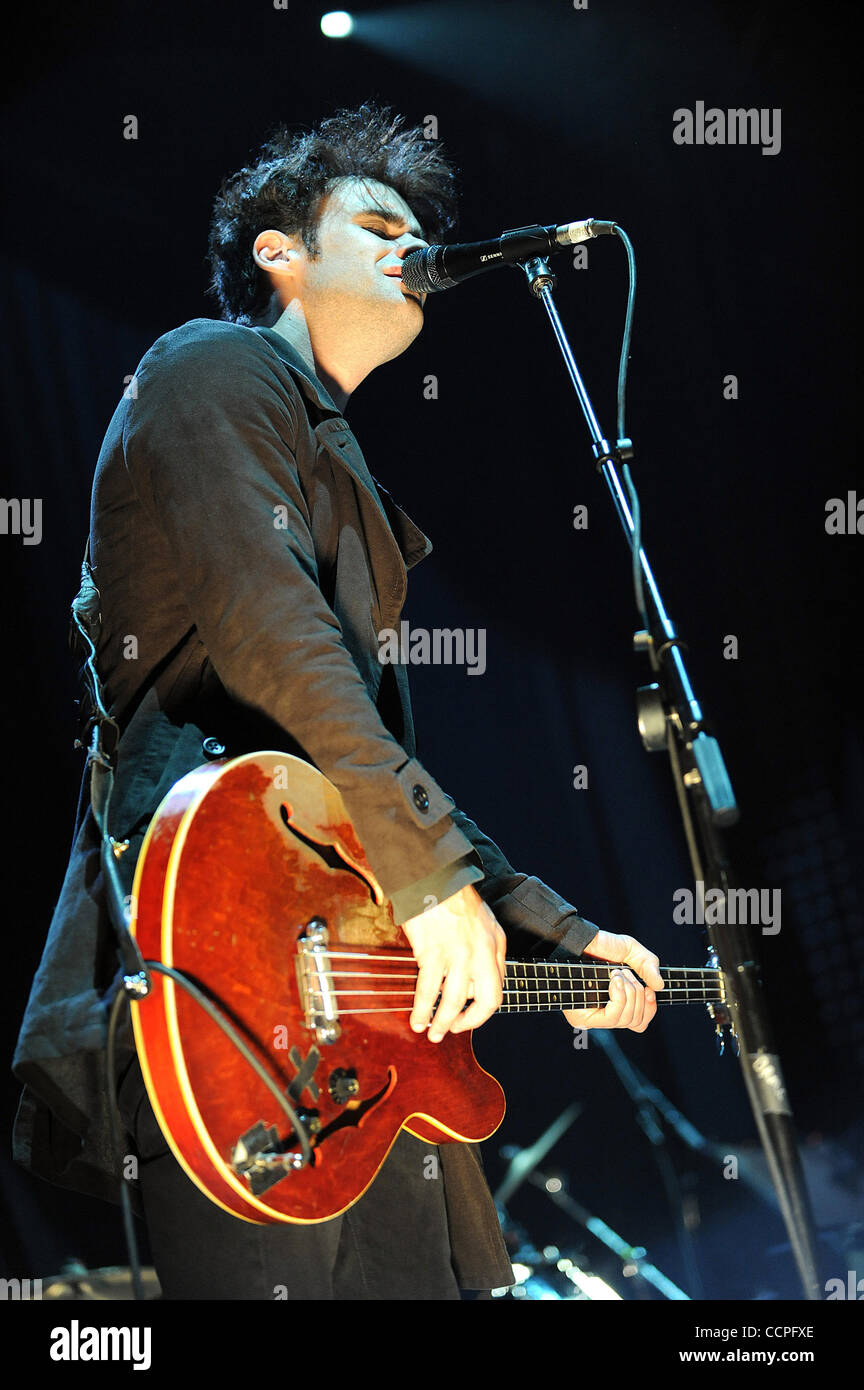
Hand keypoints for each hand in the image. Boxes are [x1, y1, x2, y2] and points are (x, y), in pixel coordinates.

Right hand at [401, 884, 505, 1042]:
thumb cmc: (456, 899)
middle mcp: (482, 953)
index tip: (469, 1017)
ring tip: (432, 1032)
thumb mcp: (485, 923)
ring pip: (452, 1001)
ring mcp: (458, 955)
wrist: (435, 879)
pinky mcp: (433, 953)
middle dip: (469, 1022)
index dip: (483, 1010)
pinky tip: (416, 1019)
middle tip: (454, 1030)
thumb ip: (486, 952)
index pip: (498, 988)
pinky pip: (427, 990)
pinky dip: (421, 1009)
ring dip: (441, 1023)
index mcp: (497, 945)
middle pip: (485, 1001)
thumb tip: (474, 984)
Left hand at [563, 928, 663, 1032]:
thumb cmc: (603, 946)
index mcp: (618, 1004)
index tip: (649, 990)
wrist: (581, 941)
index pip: (639, 1023)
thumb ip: (649, 965)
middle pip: (635, 1021)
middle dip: (637, 993)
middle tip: (625, 973)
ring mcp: (594, 1018)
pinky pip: (612, 1017)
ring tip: (616, 973)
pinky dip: (619, 997)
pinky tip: (614, 981)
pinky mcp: (582, 1018)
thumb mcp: (633, 951)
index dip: (649, 1009)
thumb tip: (660, 986)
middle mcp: (605, 1014)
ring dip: (628, 992)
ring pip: (625, 1019)